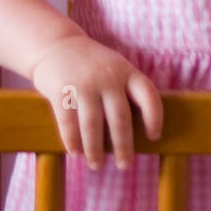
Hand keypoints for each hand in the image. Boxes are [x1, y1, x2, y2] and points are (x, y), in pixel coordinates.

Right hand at [30, 34, 162, 169]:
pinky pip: (68, 123)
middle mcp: (107, 77)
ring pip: (93, 126)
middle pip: (120, 119)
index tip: (154, 136)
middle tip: (125, 166)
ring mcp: (83, 83)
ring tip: (96, 165)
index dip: (154, 117)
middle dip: (124, 147)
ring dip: (95, 150)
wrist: (55, 45)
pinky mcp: (61, 91)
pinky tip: (76, 152)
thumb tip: (135, 133)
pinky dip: (72, 141)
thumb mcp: (115, 67)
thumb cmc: (91, 64)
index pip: (148, 95)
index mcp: (126, 71)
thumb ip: (126, 91)